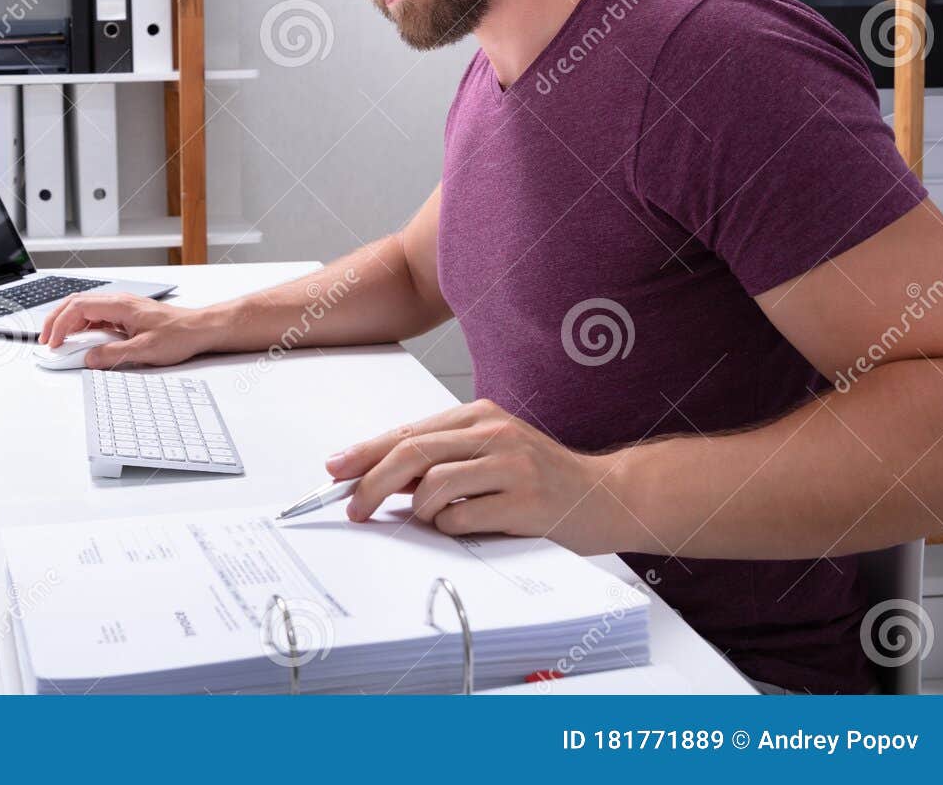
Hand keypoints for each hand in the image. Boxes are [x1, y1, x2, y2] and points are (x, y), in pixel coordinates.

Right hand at [39, 293, 210, 368]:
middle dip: (56, 320)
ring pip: (85, 310)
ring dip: (68, 324)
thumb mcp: (145, 350)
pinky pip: (97, 318)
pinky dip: (83, 328)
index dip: (60, 324)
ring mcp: (121, 308)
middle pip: (76, 304)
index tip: (53, 342)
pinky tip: (80, 341)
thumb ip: (113, 355)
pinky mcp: (126, 316)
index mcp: (120, 305)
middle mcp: (118, 302)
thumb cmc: (179, 334)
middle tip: (45, 339)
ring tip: (59, 342)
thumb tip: (89, 358)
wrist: (200, 329)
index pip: (78, 307)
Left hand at [325, 399, 635, 553]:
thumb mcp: (489, 453)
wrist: (608, 495)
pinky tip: (464, 527)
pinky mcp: (525, 501)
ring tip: (432, 520)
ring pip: (433, 485)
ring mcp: (512, 465)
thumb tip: (380, 475)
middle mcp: (494, 432)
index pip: (407, 432)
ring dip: (419, 511)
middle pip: (412, 453)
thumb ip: (441, 459)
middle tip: (354, 508)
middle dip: (371, 482)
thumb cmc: (541, 478)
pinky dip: (450, 528)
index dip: (365, 452)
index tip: (335, 469)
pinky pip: (462, 518)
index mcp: (480, 415)